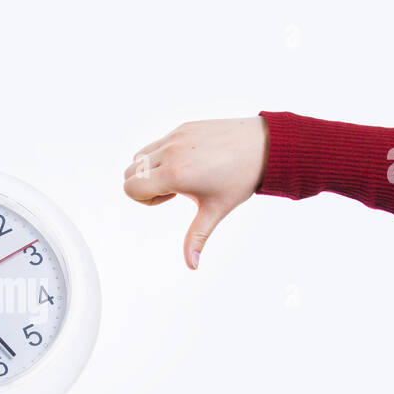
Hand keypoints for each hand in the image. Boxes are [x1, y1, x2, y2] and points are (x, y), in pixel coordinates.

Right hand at [123, 117, 268, 268]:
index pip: (130, 188)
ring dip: (151, 170)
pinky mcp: (183, 128)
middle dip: (145, 185)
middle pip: (129, 173)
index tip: (170, 198)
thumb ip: (196, 238)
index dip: (145, 200)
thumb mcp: (215, 211)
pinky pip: (158, 144)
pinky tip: (191, 162)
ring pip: (140, 156)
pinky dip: (163, 156)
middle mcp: (169, 153)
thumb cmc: (239, 179)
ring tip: (181, 175)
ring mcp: (175, 138)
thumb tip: (192, 265)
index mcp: (174, 175)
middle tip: (175, 189)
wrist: (263, 146)